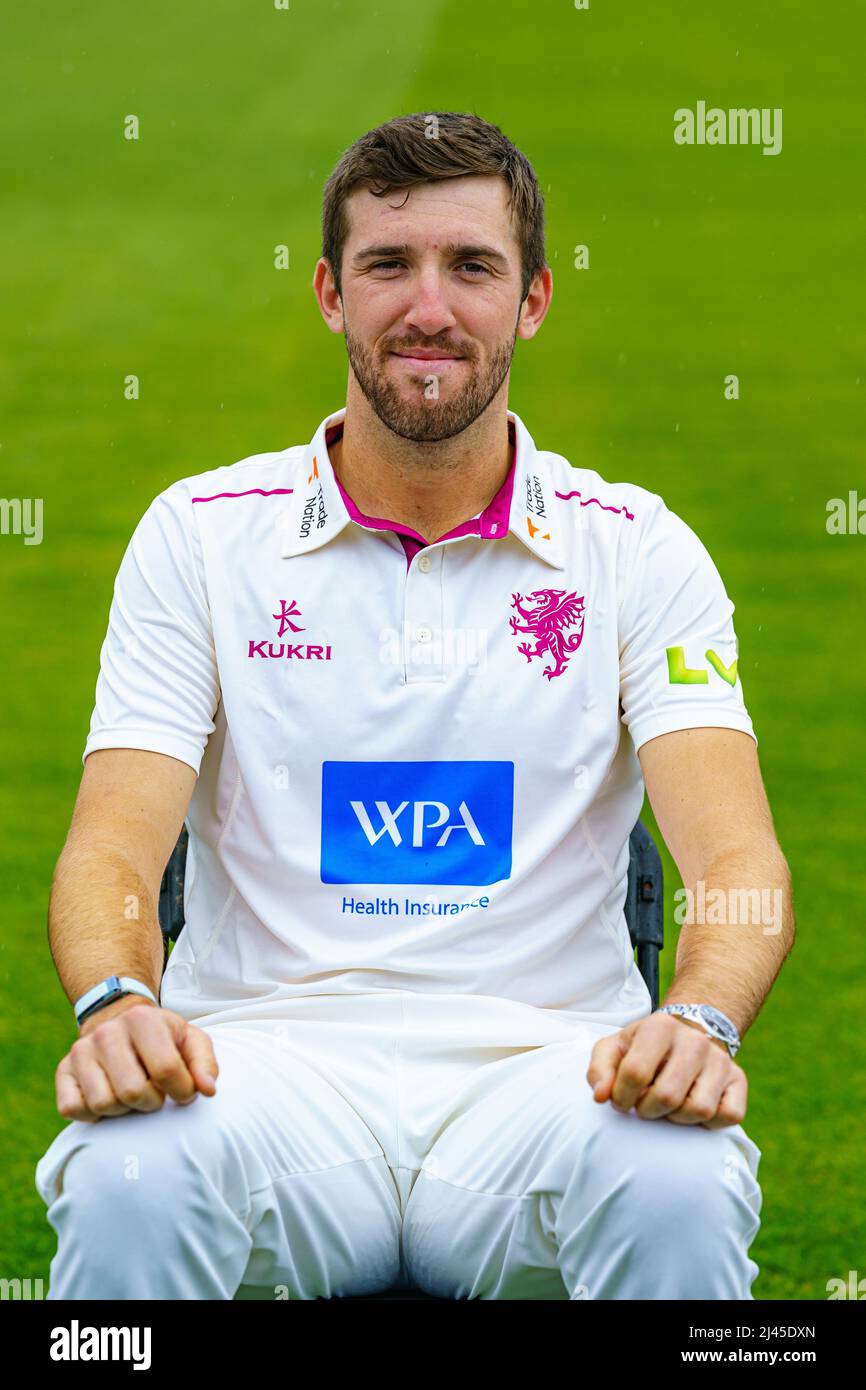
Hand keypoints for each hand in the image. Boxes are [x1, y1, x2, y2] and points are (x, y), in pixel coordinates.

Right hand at [55, 996, 218, 1121]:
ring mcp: (81, 1051)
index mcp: (142, 1019)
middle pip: (133, 1092)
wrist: (119, 1022)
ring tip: (132, 1093)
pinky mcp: (63, 1071)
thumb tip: (207, 1090)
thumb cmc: (163, 1039)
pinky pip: (73, 1108)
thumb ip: (205, 1065)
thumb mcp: (190, 1041)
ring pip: (104, 1104)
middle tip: (155, 1093)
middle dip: (152, 1103)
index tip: (184, 1091)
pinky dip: (93, 1114)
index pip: (167, 1070)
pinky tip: (109, 1097)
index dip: (182, 1091)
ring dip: (124, 1109)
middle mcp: (107, 1032)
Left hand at [585, 1012, 746, 1127]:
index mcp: (660, 1026)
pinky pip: (729, 1115)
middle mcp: (694, 1040)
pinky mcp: (738, 1080)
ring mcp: (720, 1060)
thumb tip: (602, 1097)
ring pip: (698, 1109)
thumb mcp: (614, 1049)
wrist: (687, 1032)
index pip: (636, 1074)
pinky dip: (709, 1123)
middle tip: (644, 1104)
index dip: (621, 1097)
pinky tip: (692, 1109)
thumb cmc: (643, 1048)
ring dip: (676, 1118)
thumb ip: (599, 1071)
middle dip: (647, 1110)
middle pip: (667, 1096)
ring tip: (667, 1105)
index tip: (620, 1099)